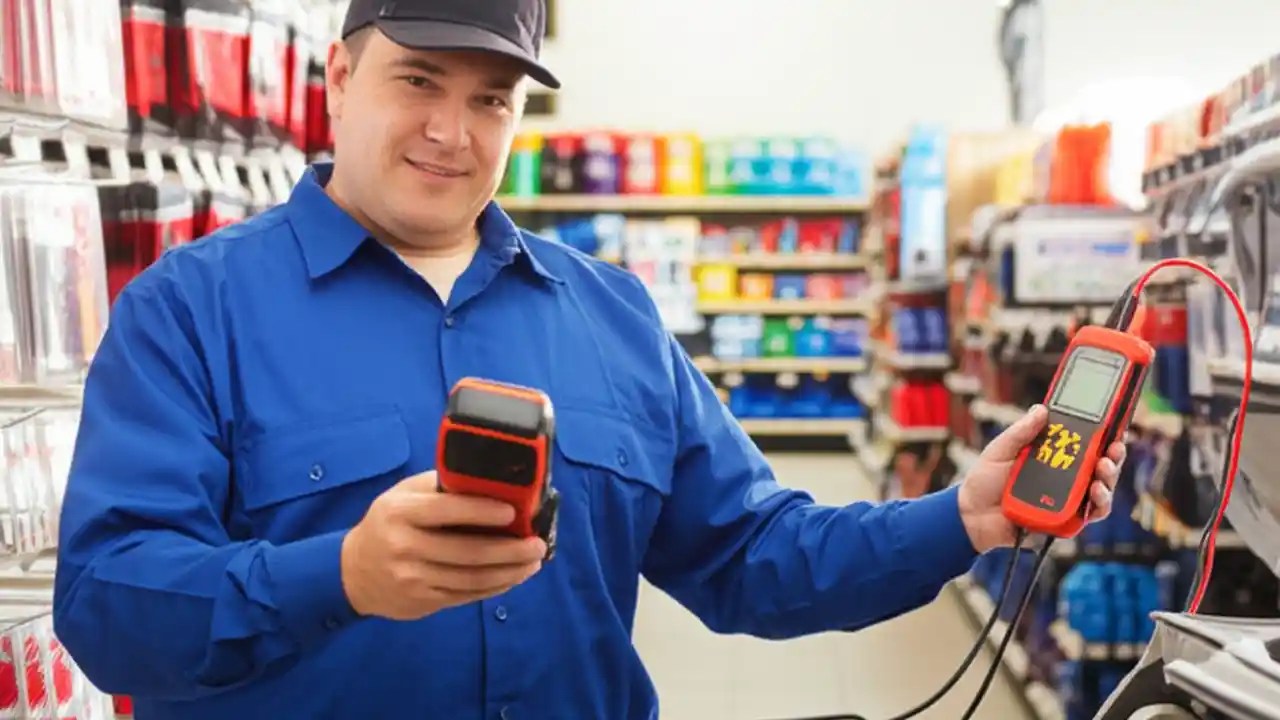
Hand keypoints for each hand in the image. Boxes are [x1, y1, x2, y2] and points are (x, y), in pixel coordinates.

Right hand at [340, 471, 546, 620]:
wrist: (353, 572)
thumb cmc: (388, 523)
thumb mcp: (403, 495)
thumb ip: (441, 488)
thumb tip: (491, 481)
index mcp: (400, 513)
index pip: (446, 511)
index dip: (482, 511)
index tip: (513, 511)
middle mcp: (404, 547)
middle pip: (467, 552)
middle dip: (509, 550)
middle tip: (537, 545)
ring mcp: (413, 579)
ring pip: (471, 578)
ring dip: (509, 572)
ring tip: (533, 562)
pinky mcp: (422, 601)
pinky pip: (466, 595)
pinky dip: (495, 587)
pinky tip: (513, 577)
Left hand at [957, 404, 1124, 552]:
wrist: (971, 515)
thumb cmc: (984, 481)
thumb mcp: (1000, 450)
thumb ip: (1021, 432)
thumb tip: (1042, 408)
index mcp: (1053, 458)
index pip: (1085, 444)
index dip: (1105, 435)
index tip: (1115, 423)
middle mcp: (1066, 479)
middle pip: (1101, 465)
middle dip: (1113, 455)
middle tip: (1114, 447)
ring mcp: (1069, 500)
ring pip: (1103, 489)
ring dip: (1110, 477)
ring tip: (1104, 468)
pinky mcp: (1067, 521)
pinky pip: (1092, 514)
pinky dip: (1100, 503)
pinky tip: (1096, 492)